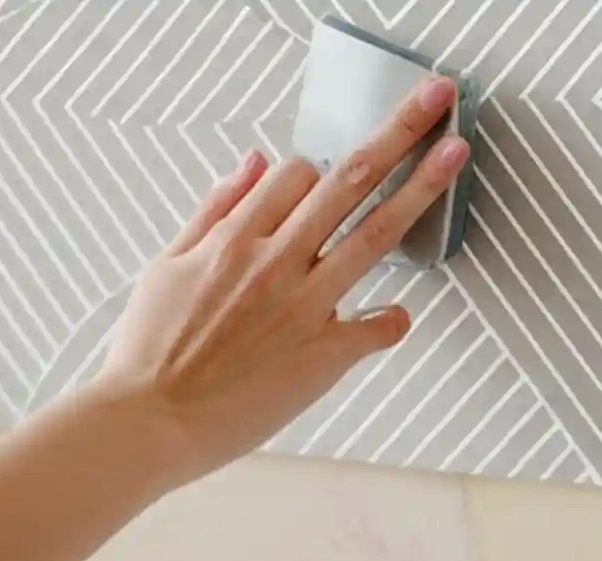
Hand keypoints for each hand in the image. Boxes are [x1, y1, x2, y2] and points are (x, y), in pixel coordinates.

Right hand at [94, 76, 467, 490]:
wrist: (146, 422)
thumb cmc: (148, 351)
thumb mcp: (166, 265)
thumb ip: (213, 211)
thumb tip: (251, 161)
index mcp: (235, 238)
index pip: (297, 173)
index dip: (319, 171)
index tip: (331, 179)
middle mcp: (275, 261)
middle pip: (348, 179)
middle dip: (396, 130)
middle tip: (435, 97)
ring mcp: (303, 306)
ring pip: (374, 233)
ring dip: (421, 188)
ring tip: (455, 153)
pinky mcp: (322, 356)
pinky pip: (377, 326)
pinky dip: (392, 319)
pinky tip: (391, 319)